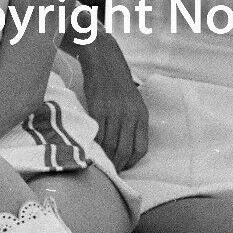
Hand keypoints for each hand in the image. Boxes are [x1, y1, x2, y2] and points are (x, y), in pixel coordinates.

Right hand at [81, 47, 148, 171]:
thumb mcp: (132, 101)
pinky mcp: (97, 108)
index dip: (132, 162)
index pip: (141, 148)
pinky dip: (94, 146)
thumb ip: (132, 122)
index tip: (124, 167)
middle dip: (117, 165)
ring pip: (109, 145)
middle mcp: (129, 115)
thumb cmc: (117, 82)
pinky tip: (91, 150)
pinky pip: (96, 134)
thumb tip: (126, 146)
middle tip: (109, 173)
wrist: (103, 59)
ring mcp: (113, 112)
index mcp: (141, 114)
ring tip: (99, 165)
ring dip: (104, 158)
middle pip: (124, 150)